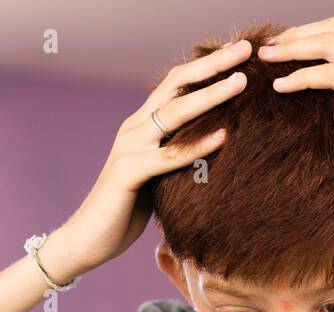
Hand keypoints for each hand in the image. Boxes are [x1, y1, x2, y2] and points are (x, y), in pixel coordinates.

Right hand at [52, 39, 251, 276]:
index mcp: (142, 126)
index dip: (206, 65)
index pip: (176, 83)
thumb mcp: (158, 177)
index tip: (238, 52)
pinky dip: (197, 145)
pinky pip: (169, 156)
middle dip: (212, 66)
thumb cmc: (126, 211)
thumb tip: (217, 148)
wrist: (88, 240)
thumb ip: (177, 157)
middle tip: (244, 49)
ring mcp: (130, 148)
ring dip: (210, 96)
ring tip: (240, 83)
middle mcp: (134, 129)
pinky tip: (223, 136)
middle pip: (176, 85)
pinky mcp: (129, 173)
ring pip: (174, 114)